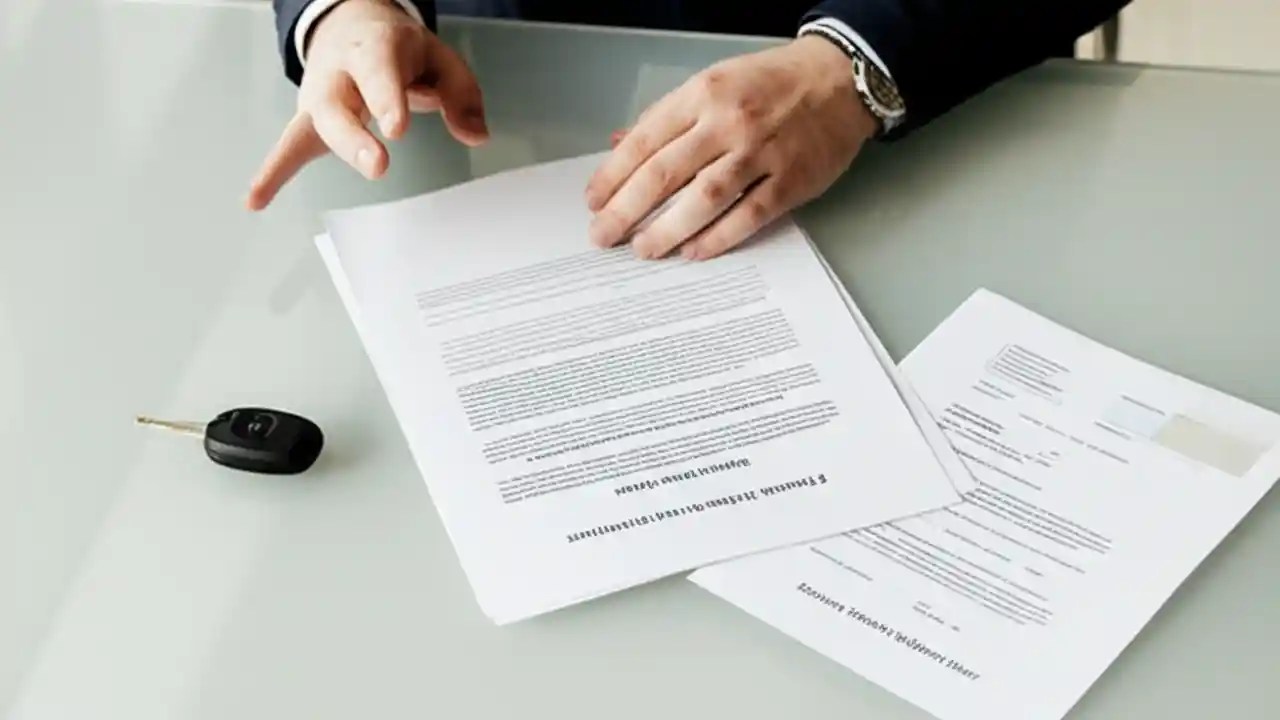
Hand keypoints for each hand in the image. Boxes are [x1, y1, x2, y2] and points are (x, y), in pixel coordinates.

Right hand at [247, 0, 487, 210]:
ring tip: (310, 185)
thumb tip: (476, 136)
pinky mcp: (310, 120)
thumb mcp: (439, 59)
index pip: (379, 73)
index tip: (396, 128)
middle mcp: (340, 72)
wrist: (351, 25)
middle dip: (353, 138)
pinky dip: (273, 171)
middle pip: (338, 104)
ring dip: (319, 160)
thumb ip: (460, 95)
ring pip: (316, 123)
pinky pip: (289, 145)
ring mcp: (321, 96)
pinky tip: (256, 200)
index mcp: (375, 49)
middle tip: (377, 166)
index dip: (387, 99)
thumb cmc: (399, 51)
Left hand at [584, 36, 877, 259]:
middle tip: (604, 236)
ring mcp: (762, 153)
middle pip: (664, 174)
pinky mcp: (792, 180)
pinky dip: (718, 237)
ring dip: (667, 229)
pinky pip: (748, 215)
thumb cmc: (772, 82)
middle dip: (626, 210)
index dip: (613, 176)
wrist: (840, 78)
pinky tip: (694, 252)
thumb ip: (667, 116)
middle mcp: (729, 122)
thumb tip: (620, 144)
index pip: (645, 141)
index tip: (594, 201)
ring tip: (644, 249)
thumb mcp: (713, 82)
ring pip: (703, 199)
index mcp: (703, 94)